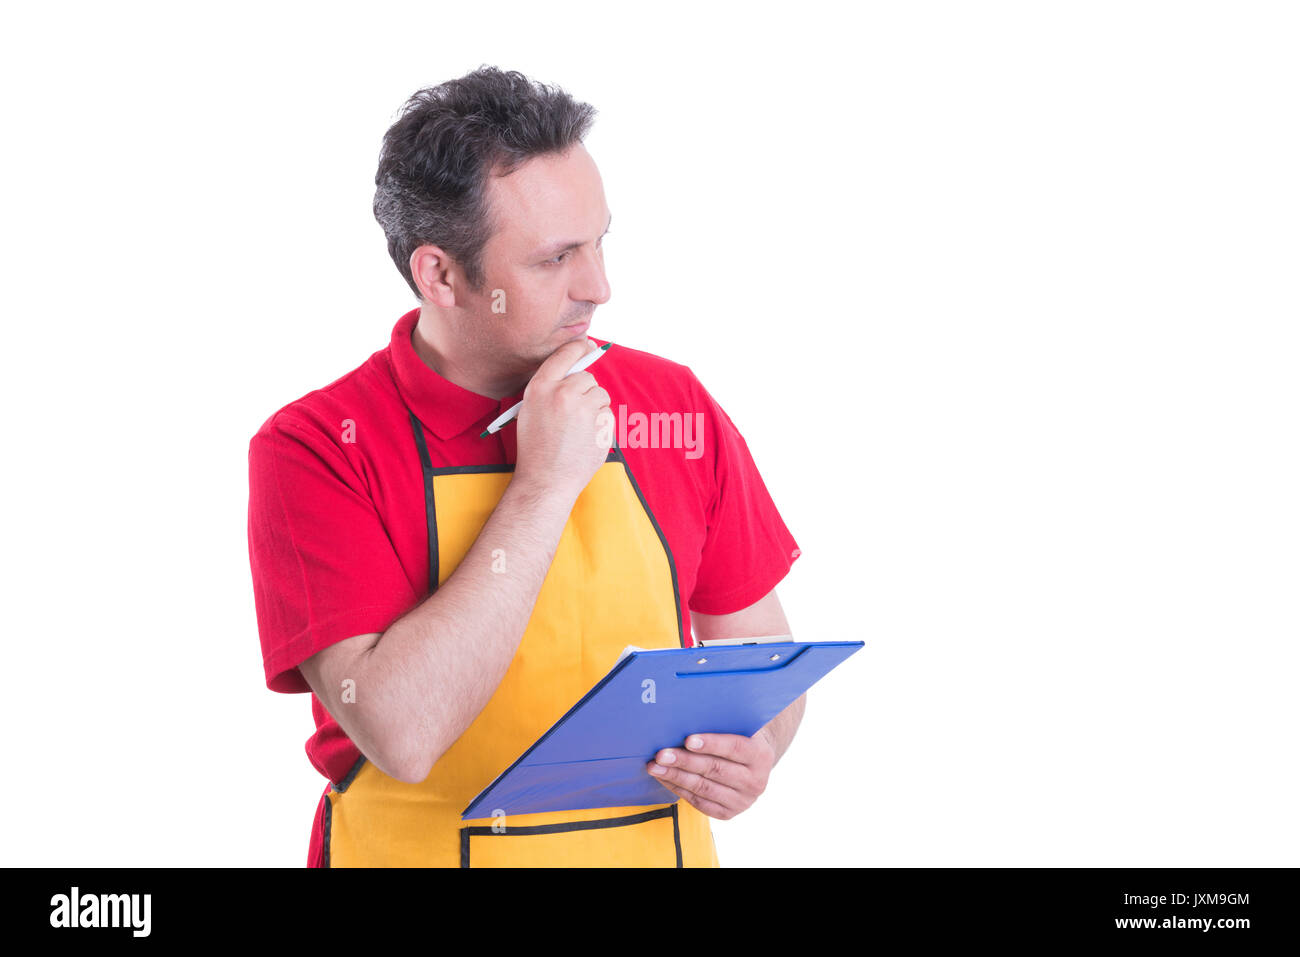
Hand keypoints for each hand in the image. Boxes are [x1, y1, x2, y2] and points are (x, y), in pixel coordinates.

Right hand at [513, 337, 611, 504]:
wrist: (546, 480)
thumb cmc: (536, 447)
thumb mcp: (530, 410)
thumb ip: (550, 388)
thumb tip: (578, 367)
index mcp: (541, 387)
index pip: (565, 355)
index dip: (579, 348)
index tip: (589, 345)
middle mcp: (563, 394)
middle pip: (587, 377)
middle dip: (585, 390)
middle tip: (574, 411)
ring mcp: (584, 410)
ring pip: (601, 395)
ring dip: (595, 407)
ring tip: (578, 429)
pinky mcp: (601, 425)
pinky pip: (608, 414)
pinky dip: (601, 424)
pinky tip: (585, 439)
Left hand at [646, 731, 776, 820]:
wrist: (752, 765)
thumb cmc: (738, 737)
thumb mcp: (739, 727)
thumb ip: (722, 722)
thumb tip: (687, 715)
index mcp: (761, 755)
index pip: (735, 748)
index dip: (711, 744)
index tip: (688, 739)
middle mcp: (755, 781)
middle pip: (715, 769)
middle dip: (684, 761)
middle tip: (661, 754)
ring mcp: (742, 801)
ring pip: (703, 787)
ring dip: (675, 776)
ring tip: (655, 767)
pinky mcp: (727, 813)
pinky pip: (698, 802)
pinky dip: (678, 789)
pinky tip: (664, 778)